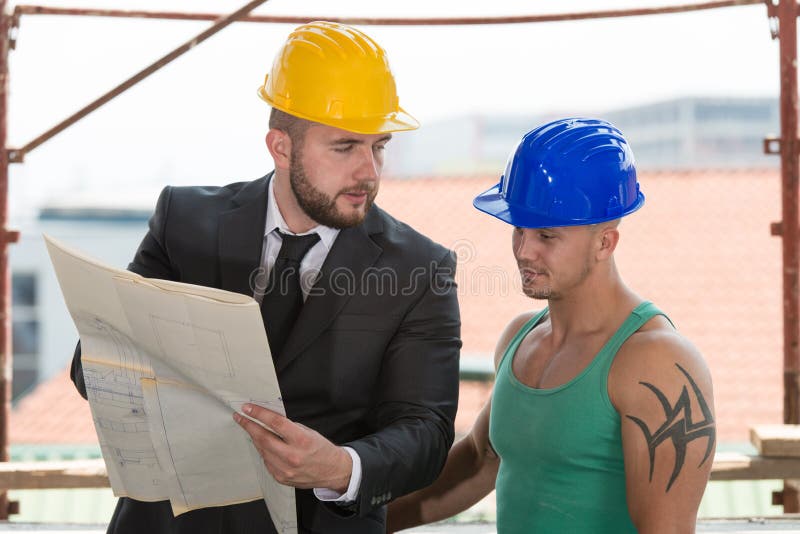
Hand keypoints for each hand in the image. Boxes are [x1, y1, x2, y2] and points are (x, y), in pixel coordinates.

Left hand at [233, 403, 352, 492]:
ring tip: (250, 428)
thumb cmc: (320, 448)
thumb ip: (288, 427)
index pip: (275, 423)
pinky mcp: (281, 477)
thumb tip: (268, 420)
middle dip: (249, 425)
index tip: (247, 408)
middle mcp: (292, 456)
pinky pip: (266, 461)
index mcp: (301, 440)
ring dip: (254, 438)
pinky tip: (264, 445)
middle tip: (240, 417)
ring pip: (262, 450)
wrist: (331, 471)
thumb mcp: (308, 431)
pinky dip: (263, 451)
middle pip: (263, 437)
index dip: (259, 414)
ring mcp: (285, 469)